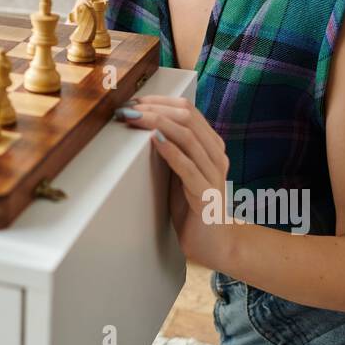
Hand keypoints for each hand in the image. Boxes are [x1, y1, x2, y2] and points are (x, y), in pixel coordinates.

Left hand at [121, 95, 237, 268]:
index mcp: (212, 145)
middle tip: (127, 108)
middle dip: (154, 108)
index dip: (159, 101)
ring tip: (134, 118)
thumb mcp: (180, 169)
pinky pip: (189, 168)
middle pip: (187, 117)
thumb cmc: (191, 204)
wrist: (214, 243)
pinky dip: (171, 151)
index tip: (133, 101)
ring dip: (157, 123)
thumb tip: (141, 123)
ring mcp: (214, 174)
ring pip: (188, 137)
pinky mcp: (206, 195)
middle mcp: (217, 155)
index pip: (187, 109)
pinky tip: (155, 140)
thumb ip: (172, 147)